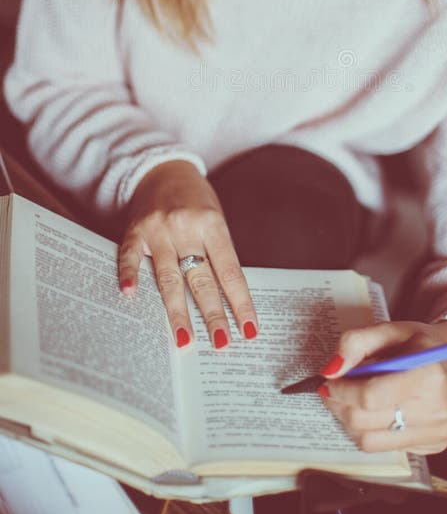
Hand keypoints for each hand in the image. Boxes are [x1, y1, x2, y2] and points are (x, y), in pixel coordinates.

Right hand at [118, 160, 257, 349]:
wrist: (163, 169)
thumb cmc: (195, 199)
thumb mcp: (215, 219)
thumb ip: (217, 252)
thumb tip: (227, 299)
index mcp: (212, 224)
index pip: (230, 271)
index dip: (240, 302)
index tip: (249, 329)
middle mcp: (186, 227)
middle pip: (201, 278)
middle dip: (213, 314)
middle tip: (221, 344)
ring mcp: (158, 230)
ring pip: (168, 277)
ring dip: (177, 311)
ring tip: (184, 340)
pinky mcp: (134, 231)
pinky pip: (130, 257)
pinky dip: (130, 276)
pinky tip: (131, 296)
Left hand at [317, 319, 446, 454]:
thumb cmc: (424, 344)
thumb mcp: (393, 329)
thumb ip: (358, 341)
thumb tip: (331, 369)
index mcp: (429, 374)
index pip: (371, 396)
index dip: (341, 390)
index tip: (328, 380)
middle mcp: (437, 409)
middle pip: (366, 421)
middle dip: (339, 405)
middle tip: (332, 389)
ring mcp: (437, 432)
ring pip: (370, 441)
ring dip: (349, 421)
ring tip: (348, 401)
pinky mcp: (435, 446)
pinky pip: (386, 447)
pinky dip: (370, 431)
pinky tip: (374, 411)